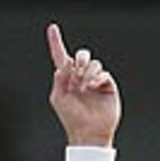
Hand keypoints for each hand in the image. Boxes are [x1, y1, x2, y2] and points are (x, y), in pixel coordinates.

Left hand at [47, 23, 120, 146]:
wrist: (88, 132)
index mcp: (66, 79)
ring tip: (84, 86)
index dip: (56, 42)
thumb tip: (64, 63)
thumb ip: (59, 79)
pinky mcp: (107, 85)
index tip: (52, 28)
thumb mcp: (58, 98)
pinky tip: (92, 86)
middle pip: (81, 55)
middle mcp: (80, 77)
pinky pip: (103, 73)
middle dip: (80, 60)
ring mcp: (94, 81)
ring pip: (94, 63)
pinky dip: (96, 77)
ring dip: (87, 72)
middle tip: (76, 73)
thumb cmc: (70, 118)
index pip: (61, 57)